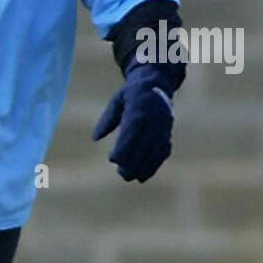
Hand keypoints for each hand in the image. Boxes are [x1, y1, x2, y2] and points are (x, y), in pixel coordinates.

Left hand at [92, 64, 174, 181]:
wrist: (157, 84)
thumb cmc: (131, 94)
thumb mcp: (117, 101)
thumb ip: (107, 120)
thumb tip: (95, 138)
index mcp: (140, 110)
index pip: (132, 133)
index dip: (123, 148)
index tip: (113, 159)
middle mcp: (154, 121)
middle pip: (145, 146)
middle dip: (134, 161)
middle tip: (122, 174)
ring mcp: (163, 128)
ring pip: (155, 152)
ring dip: (144, 167)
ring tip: (132, 178)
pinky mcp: (168, 134)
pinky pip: (163, 152)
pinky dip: (155, 165)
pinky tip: (144, 176)